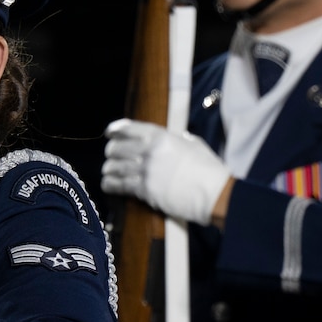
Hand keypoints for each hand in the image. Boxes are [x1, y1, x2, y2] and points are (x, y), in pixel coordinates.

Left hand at [101, 118, 229, 225]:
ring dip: (109, 169)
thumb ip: (180, 139)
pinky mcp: (145, 190)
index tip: (109, 133)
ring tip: (108, 171)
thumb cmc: (208, 169)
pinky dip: (110, 184)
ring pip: (115, 167)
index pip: (129, 129)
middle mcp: (150, 151)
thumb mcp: (194, 144)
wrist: (213, 193)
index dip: (115, 130)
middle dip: (112, 152)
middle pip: (118, 148)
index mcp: (161, 136)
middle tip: (111, 156)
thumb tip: (178, 137)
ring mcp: (146, 171)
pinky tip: (108, 184)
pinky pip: (119, 185)